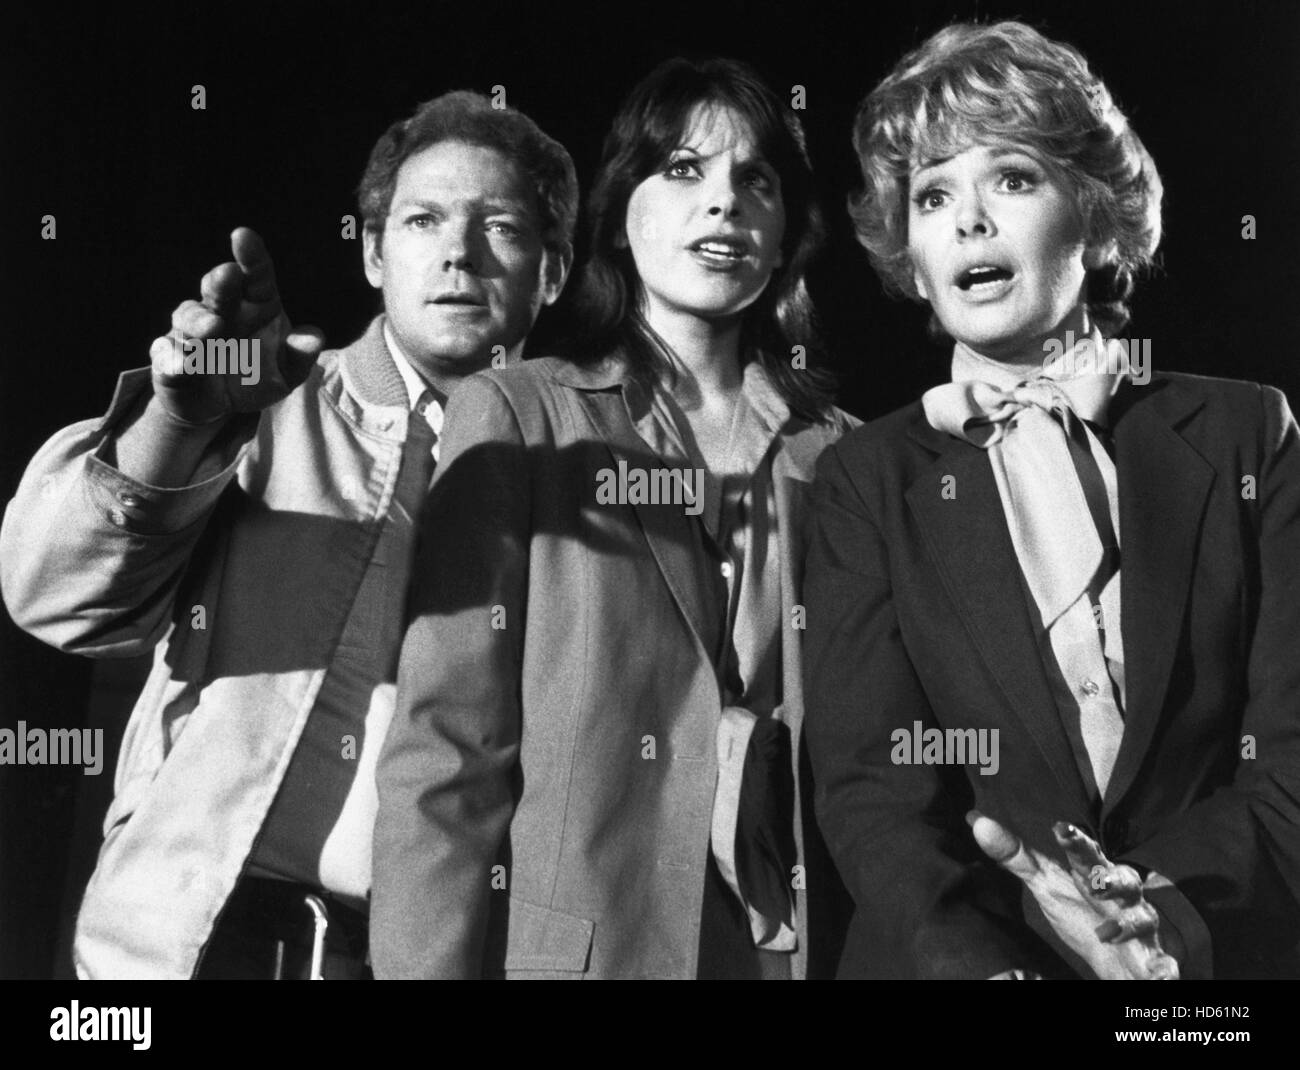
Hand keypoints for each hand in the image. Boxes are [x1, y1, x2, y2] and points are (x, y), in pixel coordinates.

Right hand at [149, 227, 323, 424]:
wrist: (220, 407)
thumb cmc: (257, 377)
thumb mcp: (286, 372)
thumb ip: (299, 355)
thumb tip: (314, 337)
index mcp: (255, 305)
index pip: (256, 274)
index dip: (250, 255)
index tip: (243, 236)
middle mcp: (221, 311)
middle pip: (218, 288)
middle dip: (221, 280)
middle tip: (229, 274)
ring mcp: (191, 333)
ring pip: (189, 317)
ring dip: (199, 321)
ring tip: (214, 328)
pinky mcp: (169, 359)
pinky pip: (167, 355)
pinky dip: (173, 359)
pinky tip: (182, 364)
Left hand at [969, 811, 1178, 979]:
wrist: (1125, 952)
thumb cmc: (1083, 909)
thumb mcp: (1047, 883)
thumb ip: (1014, 855)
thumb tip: (974, 820)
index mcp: (1094, 876)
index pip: (1085, 855)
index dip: (1075, 842)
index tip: (1060, 828)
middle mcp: (1122, 897)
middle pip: (1123, 881)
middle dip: (1112, 880)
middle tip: (1096, 881)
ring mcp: (1140, 927)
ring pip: (1143, 920)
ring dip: (1128, 926)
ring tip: (1108, 933)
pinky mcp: (1154, 959)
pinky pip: (1164, 965)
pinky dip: (1164, 971)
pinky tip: (1161, 978)